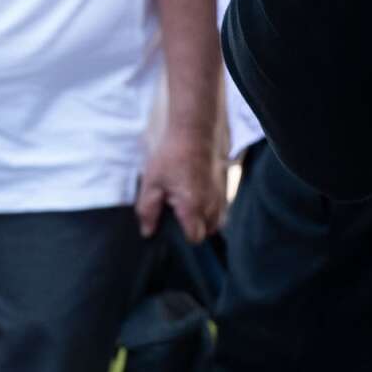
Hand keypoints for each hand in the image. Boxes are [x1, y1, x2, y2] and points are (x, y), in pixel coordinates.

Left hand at [138, 124, 225, 241]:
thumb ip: (148, 210)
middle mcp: (211, 205)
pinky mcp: (224, 187)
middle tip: (177, 214)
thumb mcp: (152, 182)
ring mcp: (220, 196)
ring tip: (187, 205)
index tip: (172, 226)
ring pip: (215, 221)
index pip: (194, 238)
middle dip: (193, 228)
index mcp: (192, 207)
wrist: (193, 133)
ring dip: (203, 219)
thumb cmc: (170, 157)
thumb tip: (148, 232)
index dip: (183, 237)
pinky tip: (196, 196)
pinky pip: (220, 209)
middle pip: (206, 232)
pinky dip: (210, 208)